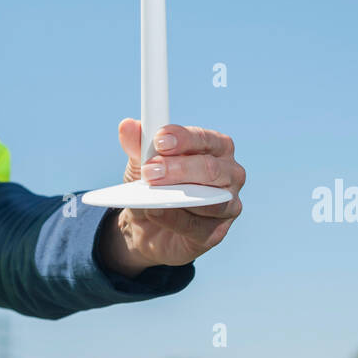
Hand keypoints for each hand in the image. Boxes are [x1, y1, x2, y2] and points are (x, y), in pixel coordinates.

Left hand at [96, 118, 244, 276]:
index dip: (183, 138)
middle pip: (210, 168)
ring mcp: (228, 205)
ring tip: (150, 194)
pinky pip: (198, 226)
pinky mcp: (217, 232)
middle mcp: (230, 174)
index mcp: (217, 148)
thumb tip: (127, 126)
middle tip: (150, 171)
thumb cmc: (154, 184)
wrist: (146, 225)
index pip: (205, 138)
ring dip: (176, 196)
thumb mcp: (142, 162)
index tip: (159, 140)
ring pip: (210, 199)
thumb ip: (138, 144)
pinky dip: (173, 219)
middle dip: (178, 169)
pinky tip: (155, 212)